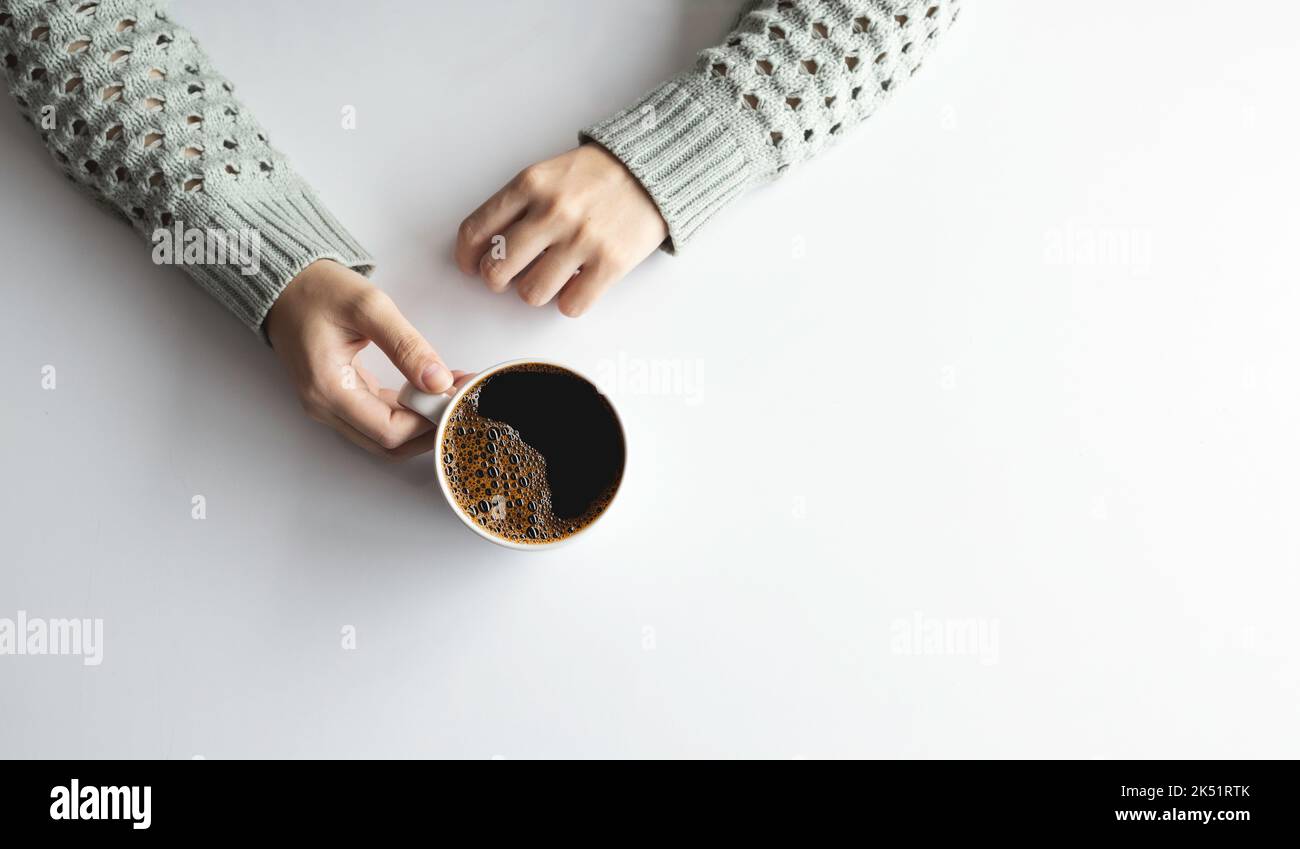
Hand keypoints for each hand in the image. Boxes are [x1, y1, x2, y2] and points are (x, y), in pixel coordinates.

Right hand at [265, 260, 469, 458]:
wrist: (285, 283)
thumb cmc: (317, 290)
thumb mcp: (368, 307)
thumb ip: (406, 346)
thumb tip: (438, 381)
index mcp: (329, 389)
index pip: (388, 431)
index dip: (427, 421)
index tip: (455, 398)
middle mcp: (325, 407)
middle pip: (387, 443)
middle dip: (428, 427)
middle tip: (459, 399)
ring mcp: (330, 405)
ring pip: (384, 436)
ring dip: (419, 420)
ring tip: (449, 391)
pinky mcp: (339, 397)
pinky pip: (377, 418)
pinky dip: (406, 410)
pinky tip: (428, 389)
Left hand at [455, 144, 667, 316]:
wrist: (655, 170)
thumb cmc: (598, 176)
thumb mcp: (549, 173)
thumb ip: (517, 205)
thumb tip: (488, 249)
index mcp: (530, 185)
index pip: (476, 231)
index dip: (467, 257)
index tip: (471, 266)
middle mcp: (552, 212)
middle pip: (498, 270)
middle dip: (496, 280)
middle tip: (508, 278)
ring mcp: (582, 239)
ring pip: (531, 294)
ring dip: (535, 292)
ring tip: (549, 278)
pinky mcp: (611, 263)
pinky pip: (570, 305)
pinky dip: (569, 302)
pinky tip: (576, 284)